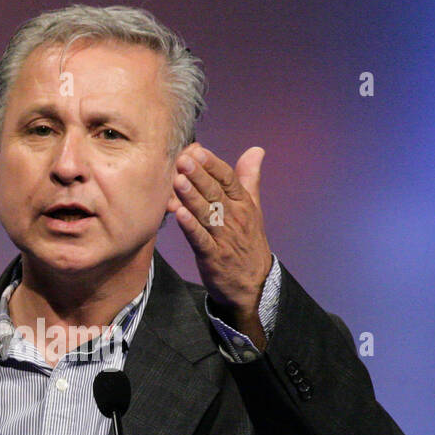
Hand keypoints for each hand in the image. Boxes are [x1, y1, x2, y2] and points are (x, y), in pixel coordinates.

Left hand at [167, 143, 273, 347]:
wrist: (255, 284)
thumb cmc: (248, 241)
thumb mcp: (253, 208)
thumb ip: (248, 178)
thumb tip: (256, 150)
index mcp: (243, 204)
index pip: (229, 179)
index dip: (213, 165)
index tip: (198, 150)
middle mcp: (235, 218)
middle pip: (215, 193)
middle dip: (198, 176)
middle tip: (183, 160)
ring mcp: (224, 238)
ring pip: (206, 213)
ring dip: (192, 197)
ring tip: (178, 181)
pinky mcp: (213, 256)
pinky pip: (200, 239)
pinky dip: (191, 227)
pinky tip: (179, 214)